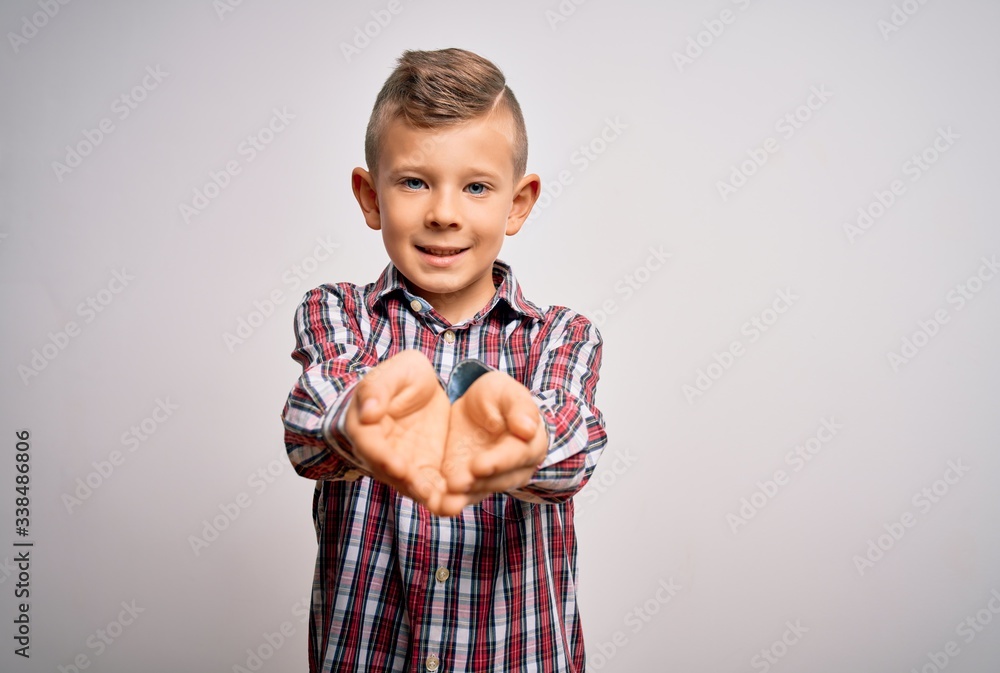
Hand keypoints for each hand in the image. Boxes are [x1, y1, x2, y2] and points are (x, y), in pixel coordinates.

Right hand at [344, 350, 450, 511]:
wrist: (423, 388)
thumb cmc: (403, 376)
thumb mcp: (395, 372)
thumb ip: (378, 389)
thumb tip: (368, 412)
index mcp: (365, 426)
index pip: (370, 444)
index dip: (382, 456)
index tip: (398, 466)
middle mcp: (380, 450)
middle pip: (390, 472)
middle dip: (408, 483)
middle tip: (425, 492)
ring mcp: (402, 462)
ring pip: (410, 484)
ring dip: (425, 495)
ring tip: (442, 503)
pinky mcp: (423, 468)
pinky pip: (431, 484)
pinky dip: (441, 495)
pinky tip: (455, 503)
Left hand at [438, 371, 548, 515]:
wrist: (477, 408)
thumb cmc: (498, 397)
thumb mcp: (507, 393)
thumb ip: (519, 407)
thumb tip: (528, 429)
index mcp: (529, 445)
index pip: (515, 455)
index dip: (498, 462)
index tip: (479, 466)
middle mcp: (515, 469)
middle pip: (497, 480)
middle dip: (476, 484)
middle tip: (455, 485)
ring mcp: (492, 480)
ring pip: (478, 492)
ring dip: (460, 499)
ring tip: (443, 503)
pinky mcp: (470, 485)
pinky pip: (460, 496)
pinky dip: (447, 501)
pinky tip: (433, 504)